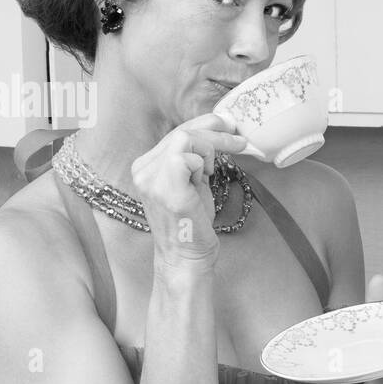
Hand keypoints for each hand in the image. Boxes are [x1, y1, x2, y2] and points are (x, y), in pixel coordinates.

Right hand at [131, 112, 251, 268]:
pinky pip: (189, 159)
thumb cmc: (192, 223)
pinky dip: (204, 166)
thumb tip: (218, 131)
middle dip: (215, 131)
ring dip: (211, 149)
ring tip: (216, 170)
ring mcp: (151, 179)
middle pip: (181, 132)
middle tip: (239, 139)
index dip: (204, 125)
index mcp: (146, 166)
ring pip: (185, 139)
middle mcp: (143, 169)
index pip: (175, 133)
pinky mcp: (166, 190)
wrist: (187, 257)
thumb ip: (196, 159)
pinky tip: (207, 181)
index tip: (228, 126)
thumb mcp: (193, 183)